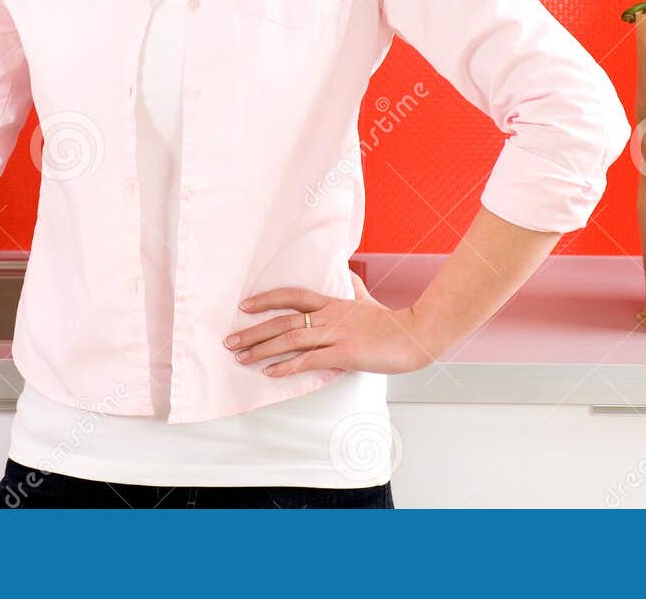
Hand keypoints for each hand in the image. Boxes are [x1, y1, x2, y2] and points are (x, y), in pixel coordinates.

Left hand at [223, 271, 435, 377]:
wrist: (415, 336)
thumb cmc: (391, 322)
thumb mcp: (367, 298)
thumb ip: (352, 287)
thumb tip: (346, 272)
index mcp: (333, 303)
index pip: (292, 296)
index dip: (266, 300)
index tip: (243, 307)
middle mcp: (330, 316)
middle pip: (283, 320)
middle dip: (253, 331)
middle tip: (229, 341)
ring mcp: (337, 334)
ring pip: (291, 339)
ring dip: (262, 349)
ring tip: (241, 358)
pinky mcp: (345, 354)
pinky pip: (309, 360)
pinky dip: (288, 366)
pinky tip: (270, 372)